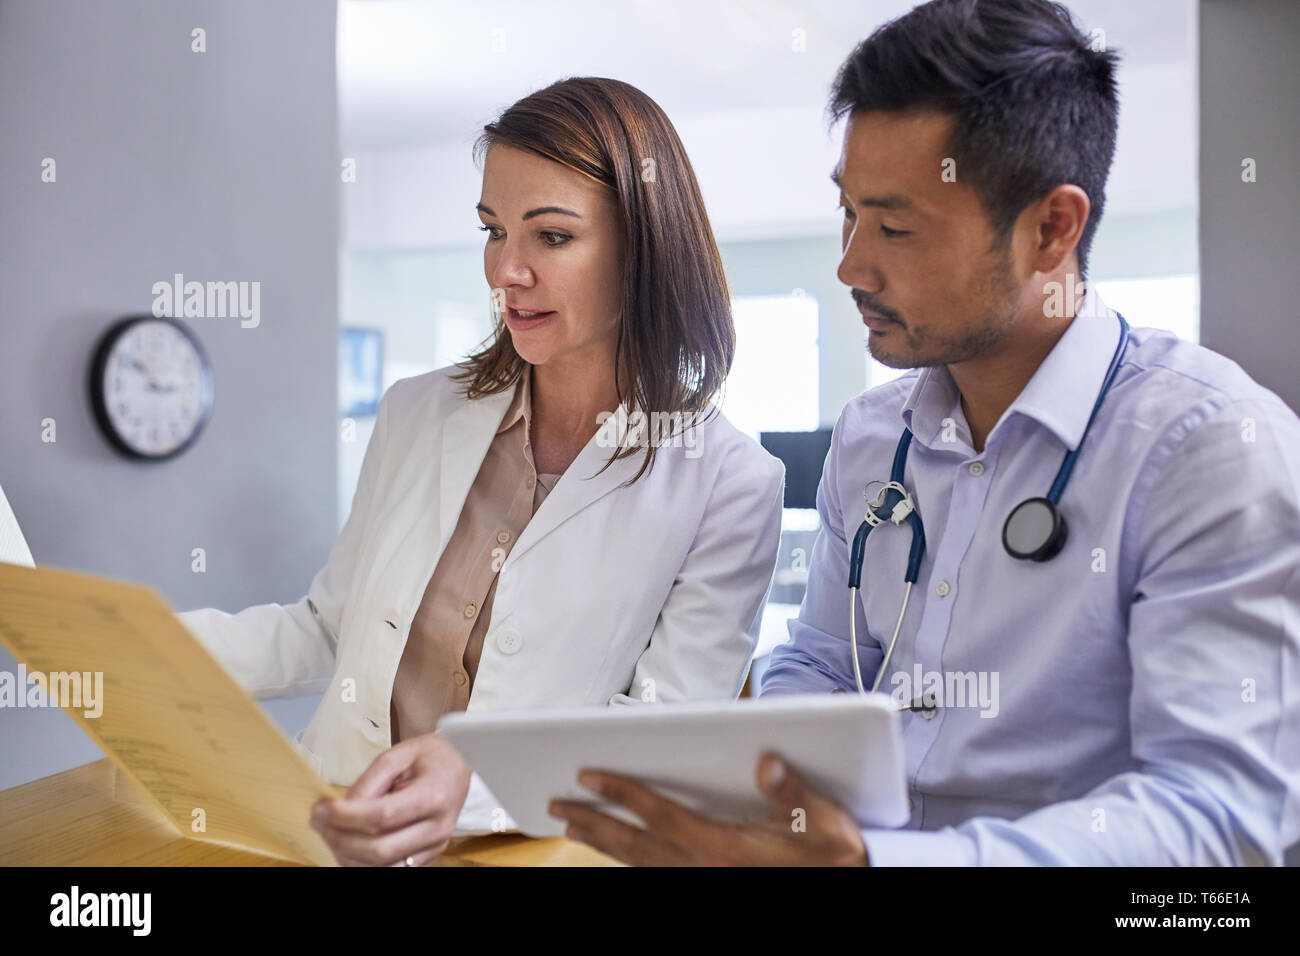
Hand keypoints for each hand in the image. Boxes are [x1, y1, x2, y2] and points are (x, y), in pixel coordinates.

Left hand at [310, 732, 471, 865]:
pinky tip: (348, 845)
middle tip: (319, 822)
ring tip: (331, 833)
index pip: (385, 816)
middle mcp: (438, 827)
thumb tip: (338, 810)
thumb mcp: (396, 755)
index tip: (322, 808)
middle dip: (342, 840)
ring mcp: (435, 846)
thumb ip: (368, 783)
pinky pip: (391, 870)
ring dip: (349, 856)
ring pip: (384, 869)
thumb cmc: (428, 756)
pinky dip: (363, 862)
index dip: (347, 816)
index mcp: (434, 795)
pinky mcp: (428, 857)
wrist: (458, 764)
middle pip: (381, 851)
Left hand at [548, 752, 869, 865]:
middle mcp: (706, 871)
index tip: (588, 773)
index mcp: (727, 849)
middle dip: (594, 822)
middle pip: (636, 845)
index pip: (661, 815)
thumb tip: (766, 762)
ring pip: (641, 864)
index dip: (622, 793)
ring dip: (604, 844)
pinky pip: (658, 876)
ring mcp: (704, 884)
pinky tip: (621, 852)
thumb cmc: (834, 858)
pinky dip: (631, 862)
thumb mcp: (824, 821)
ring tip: (573, 824)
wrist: (847, 890)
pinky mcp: (708, 888)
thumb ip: (792, 790)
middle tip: (555, 804)